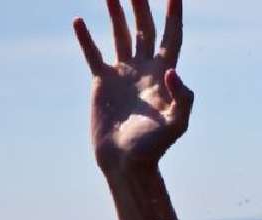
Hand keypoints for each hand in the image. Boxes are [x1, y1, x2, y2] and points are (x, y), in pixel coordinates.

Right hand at [73, 0, 190, 170]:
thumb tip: (172, 70)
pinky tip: (79, 20)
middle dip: (141, 5)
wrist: (126, 161)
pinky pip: (93, 54)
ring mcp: (123, 74)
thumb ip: (181, 98)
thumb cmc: (153, 147)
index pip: (171, 36)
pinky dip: (86, 38)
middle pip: (145, 28)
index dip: (173, 14)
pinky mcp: (102, 83)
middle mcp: (144, 69)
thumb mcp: (176, 124)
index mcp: (164, 75)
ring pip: (120, 35)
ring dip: (116, 14)